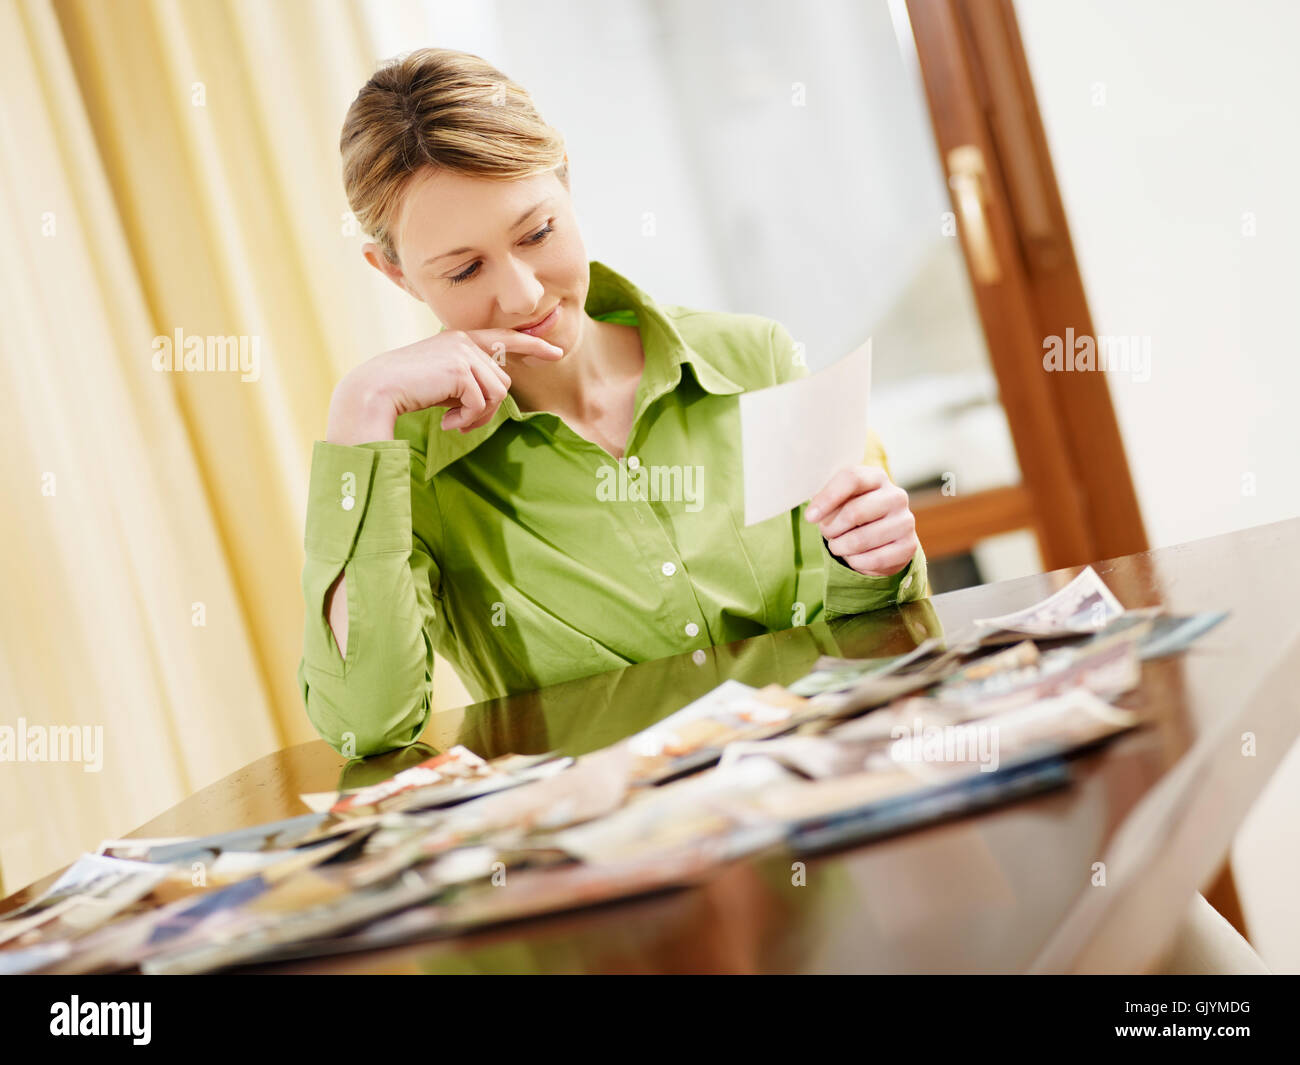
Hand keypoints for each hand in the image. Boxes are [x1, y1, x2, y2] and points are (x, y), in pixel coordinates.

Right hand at [326, 328, 564, 444]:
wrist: (375, 391)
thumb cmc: (405, 391)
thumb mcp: (442, 382)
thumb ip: (468, 381)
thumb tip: (494, 397)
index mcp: (458, 339)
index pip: (503, 338)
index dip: (532, 344)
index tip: (555, 352)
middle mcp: (462, 340)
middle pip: (502, 381)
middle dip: (487, 409)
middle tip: (460, 423)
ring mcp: (461, 352)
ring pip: (497, 393)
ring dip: (478, 417)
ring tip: (453, 422)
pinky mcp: (460, 368)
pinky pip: (483, 402)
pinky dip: (468, 419)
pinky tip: (446, 422)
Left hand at [805, 466, 917, 575]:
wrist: (883, 536)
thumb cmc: (853, 512)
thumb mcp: (839, 499)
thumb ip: (825, 499)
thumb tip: (813, 513)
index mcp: (876, 477)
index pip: (851, 478)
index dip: (827, 498)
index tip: (810, 517)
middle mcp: (896, 496)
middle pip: (854, 512)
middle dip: (832, 529)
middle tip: (827, 534)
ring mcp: (905, 521)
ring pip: (860, 540)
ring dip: (840, 547)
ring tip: (838, 546)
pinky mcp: (908, 546)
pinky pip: (873, 559)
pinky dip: (855, 562)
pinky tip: (854, 556)